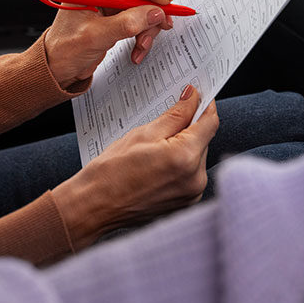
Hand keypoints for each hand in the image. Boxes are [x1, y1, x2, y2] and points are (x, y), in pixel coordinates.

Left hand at [44, 0, 174, 88]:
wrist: (59, 68)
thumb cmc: (64, 50)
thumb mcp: (95, 37)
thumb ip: (126, 24)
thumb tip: (154, 13)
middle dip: (152, 5)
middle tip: (163, 20)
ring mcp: (110, 0)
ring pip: (144, 1)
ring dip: (149, 23)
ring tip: (143, 42)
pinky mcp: (117, 14)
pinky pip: (141, 16)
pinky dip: (144, 31)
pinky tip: (138, 47)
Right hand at [52, 85, 218, 248]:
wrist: (94, 207)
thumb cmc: (111, 171)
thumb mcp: (144, 133)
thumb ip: (175, 115)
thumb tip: (193, 98)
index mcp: (186, 157)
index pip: (210, 122)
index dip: (204, 105)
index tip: (196, 95)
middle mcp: (196, 179)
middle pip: (204, 140)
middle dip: (190, 127)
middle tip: (167, 121)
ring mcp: (192, 194)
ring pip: (197, 156)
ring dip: (184, 146)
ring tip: (155, 148)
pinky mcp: (186, 203)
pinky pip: (190, 174)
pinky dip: (180, 164)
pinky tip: (158, 163)